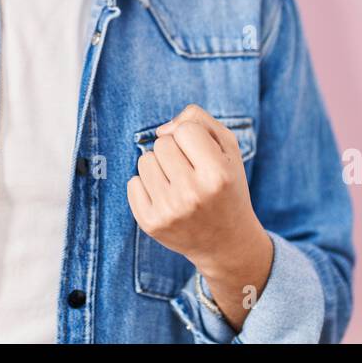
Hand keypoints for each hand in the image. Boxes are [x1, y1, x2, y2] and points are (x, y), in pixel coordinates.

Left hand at [126, 103, 267, 276]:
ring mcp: (169, 211)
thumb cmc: (226, 186)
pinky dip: (146, 186)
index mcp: (217, 174)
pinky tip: (166, 198)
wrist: (226, 242)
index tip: (203, 155)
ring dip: (159, 167)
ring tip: (178, 184)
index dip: (193, 138)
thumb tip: (161, 130)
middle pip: (162, 143)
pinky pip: (133, 183)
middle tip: (190, 171)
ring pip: (144, 160)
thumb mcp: (228, 148)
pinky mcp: (150, 224)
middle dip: (174, 151)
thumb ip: (199, 120)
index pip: (185, 130)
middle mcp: (192, 194)